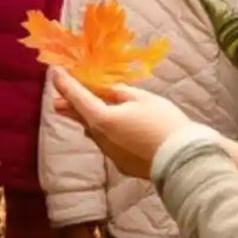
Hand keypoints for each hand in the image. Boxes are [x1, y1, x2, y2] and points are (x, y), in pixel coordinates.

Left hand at [51, 68, 192, 178]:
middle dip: (70, 108)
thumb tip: (105, 90)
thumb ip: (119, 93)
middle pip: (82, 118)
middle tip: (57, 102)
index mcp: (103, 118)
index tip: (56, 73)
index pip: (78, 97)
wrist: (182, 159)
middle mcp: (101, 138)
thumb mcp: (142, 98)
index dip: (66, 84)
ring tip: (90, 114)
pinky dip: (108, 135)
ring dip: (91, 122)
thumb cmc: (163, 122)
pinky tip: (116, 132)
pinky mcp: (121, 164)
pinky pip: (109, 145)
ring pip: (95, 133)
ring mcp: (110, 153)